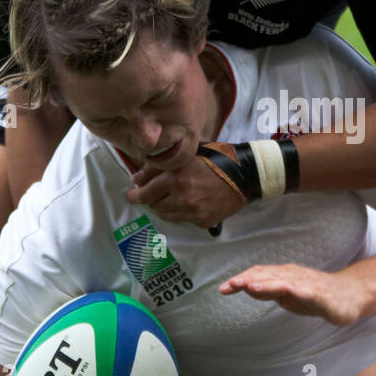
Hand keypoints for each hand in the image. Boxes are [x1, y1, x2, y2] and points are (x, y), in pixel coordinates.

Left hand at [128, 154, 247, 228]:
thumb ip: (159, 166)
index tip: (132, 194)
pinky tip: (192, 203)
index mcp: (175, 177)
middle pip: (154, 205)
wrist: (244, 175)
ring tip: (175, 197)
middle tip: (155, 193)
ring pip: (166, 215)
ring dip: (166, 207)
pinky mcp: (202, 221)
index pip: (144, 193)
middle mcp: (181, 196)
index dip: (135, 194)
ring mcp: (192, 211)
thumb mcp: (186, 155)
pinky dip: (183, 213)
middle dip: (152, 198)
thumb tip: (136, 178)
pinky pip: (183, 220)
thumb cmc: (215, 159)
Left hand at [220, 264, 367, 325]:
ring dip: (265, 283)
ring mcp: (306, 284)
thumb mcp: (288, 295)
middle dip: (247, 279)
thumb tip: (247, 287)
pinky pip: (305, 291)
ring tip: (247, 285)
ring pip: (282, 282)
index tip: (223, 288)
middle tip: (228, 285)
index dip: (241, 280)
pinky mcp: (320, 294)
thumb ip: (269, 291)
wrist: (350, 294)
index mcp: (283, 276)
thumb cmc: (317, 295)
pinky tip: (283, 290)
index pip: (259, 275)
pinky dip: (292, 289)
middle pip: (267, 276)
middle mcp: (293, 275)